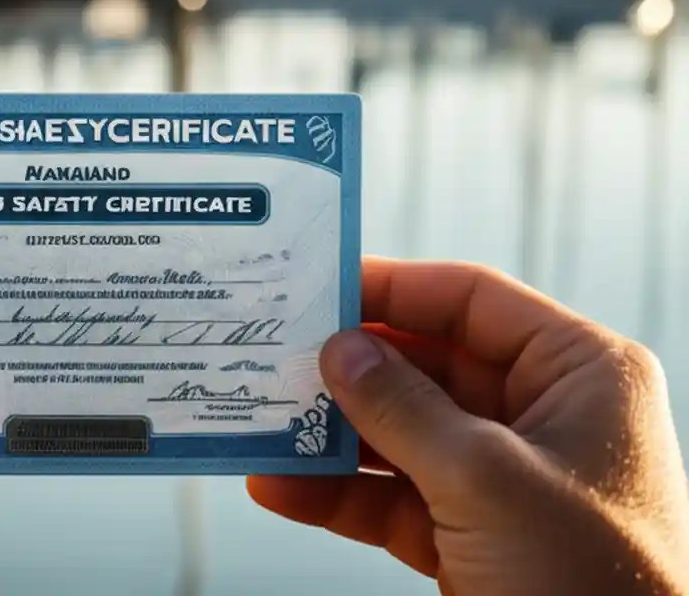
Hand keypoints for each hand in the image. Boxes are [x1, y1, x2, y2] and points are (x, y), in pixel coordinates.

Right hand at [249, 258, 688, 594]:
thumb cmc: (590, 582)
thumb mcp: (488, 481)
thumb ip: (404, 409)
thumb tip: (339, 351)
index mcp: (580, 374)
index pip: (470, 302)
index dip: (390, 289)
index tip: (317, 286)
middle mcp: (543, 415)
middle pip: (424, 366)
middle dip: (347, 371)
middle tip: (271, 357)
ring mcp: (505, 478)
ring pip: (399, 434)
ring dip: (329, 436)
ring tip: (261, 423)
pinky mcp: (472, 534)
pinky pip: (392, 497)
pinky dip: (337, 494)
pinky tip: (280, 486)